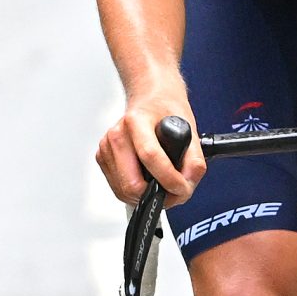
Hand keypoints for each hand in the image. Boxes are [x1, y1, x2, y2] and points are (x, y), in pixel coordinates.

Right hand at [96, 90, 203, 206]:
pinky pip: (118, 189)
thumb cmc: (165, 110)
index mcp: (137, 120)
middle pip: (132, 182)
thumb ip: (194, 159)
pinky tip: (147, 181)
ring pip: (124, 191)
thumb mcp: (189, 128)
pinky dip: (135, 193)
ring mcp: (106, 147)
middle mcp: (117, 134)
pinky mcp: (102, 158)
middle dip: (157, 195)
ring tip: (163, 187)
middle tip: (174, 193)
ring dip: (146, 196)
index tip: (182, 188)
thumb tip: (188, 183)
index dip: (169, 179)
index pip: (150, 156)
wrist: (149, 99)